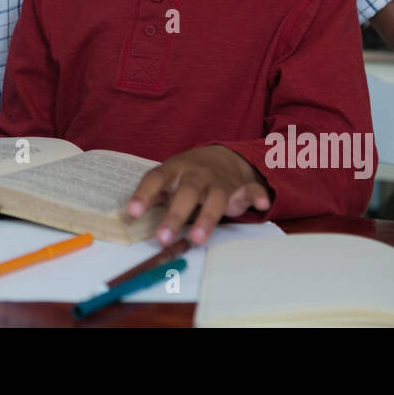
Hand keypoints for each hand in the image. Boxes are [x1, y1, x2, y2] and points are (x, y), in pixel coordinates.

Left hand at [127, 145, 272, 245]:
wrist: (223, 156)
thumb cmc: (187, 173)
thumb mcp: (167, 178)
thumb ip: (152, 195)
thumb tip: (130, 214)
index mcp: (175, 169)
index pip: (156, 178)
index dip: (144, 194)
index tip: (133, 212)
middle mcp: (197, 174)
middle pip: (187, 192)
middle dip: (175, 215)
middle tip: (163, 238)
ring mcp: (220, 180)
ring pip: (216, 197)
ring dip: (208, 217)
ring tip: (199, 238)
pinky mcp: (240, 187)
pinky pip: (251, 189)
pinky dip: (258, 196)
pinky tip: (262, 204)